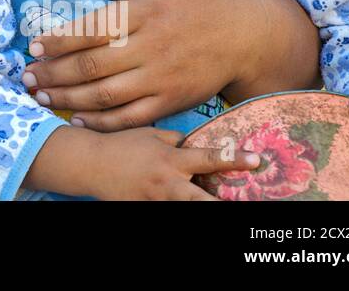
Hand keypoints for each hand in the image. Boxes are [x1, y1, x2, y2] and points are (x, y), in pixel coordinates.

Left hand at [22, 0, 251, 130]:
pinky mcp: (172, 101)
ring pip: (106, 95)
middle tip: (26, 76)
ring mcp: (162, 78)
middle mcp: (152, 46)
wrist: (249, 35)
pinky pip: (130, 117)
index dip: (60, 39)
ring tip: (41, 97)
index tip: (36, 46)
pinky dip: (101, 122)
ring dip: (68, 99)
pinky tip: (75, 118)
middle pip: (92, 65)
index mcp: (146, 11)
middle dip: (53, 74)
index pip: (92, 27)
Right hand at [90, 127, 260, 200]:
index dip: (234, 159)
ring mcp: (155, 201)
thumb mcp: (151, 135)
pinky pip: (165, 213)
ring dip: (200, 208)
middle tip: (247, 205)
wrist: (90, 163)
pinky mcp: (144, 211)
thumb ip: (177, 141)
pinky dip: (175, 211)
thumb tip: (199, 144)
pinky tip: (181, 206)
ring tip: (221, 208)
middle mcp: (167, 182)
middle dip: (220, 205)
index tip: (257, 160)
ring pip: (184, 211)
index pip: (208, 158)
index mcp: (171, 159)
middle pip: (200, 200)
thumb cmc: (123, 145)